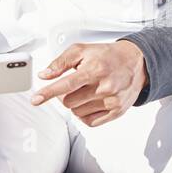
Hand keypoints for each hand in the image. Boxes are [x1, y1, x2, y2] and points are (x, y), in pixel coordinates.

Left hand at [32, 41, 146, 127]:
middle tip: (71, 85)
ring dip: (75, 104)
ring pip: (78, 113)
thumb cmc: (106, 55)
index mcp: (94, 70)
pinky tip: (88, 102)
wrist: (136, 62)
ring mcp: (112, 101)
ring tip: (83, 91)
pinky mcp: (117, 112)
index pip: (66, 84)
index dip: (48, 92)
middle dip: (64, 95)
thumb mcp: (81, 50)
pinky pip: (90, 122)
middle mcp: (104, 87)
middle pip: (69, 102)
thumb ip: (60, 62)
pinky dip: (84, 114)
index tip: (35, 100)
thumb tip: (44, 75)